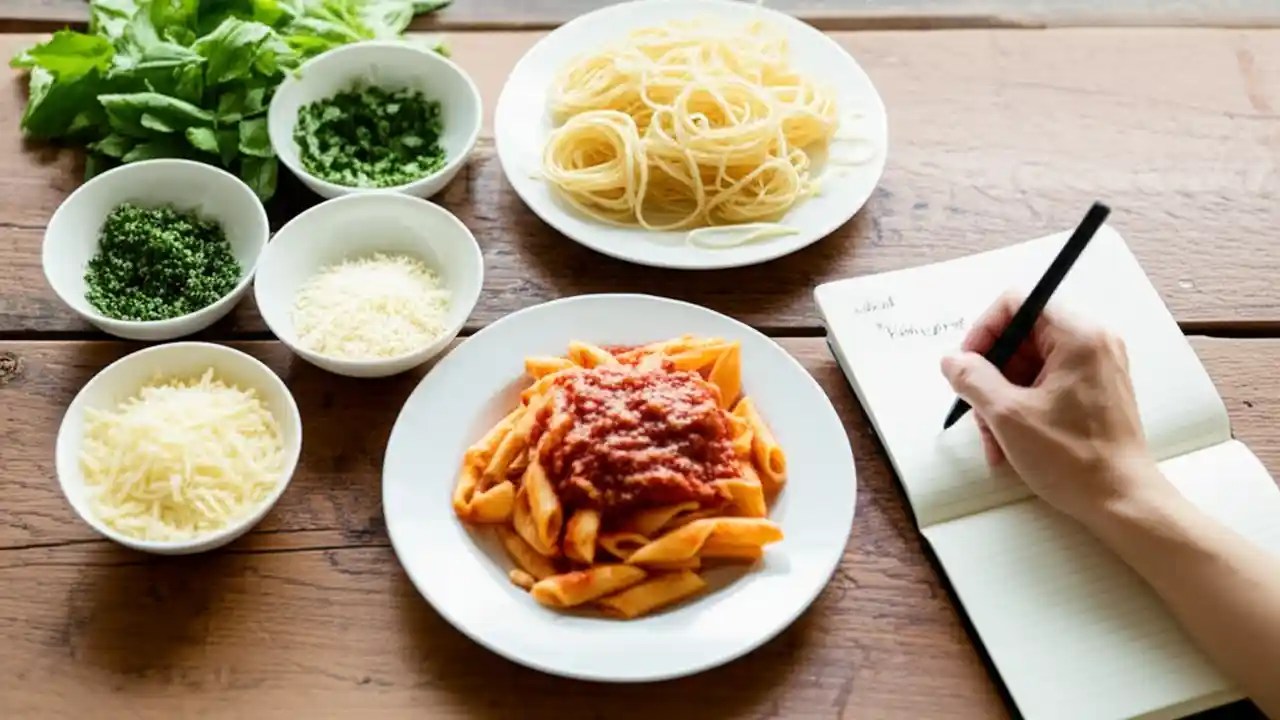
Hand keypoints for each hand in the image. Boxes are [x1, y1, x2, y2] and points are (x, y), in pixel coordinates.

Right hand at [939, 292, 1172, 524]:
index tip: (967, 364)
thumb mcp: (1007, 415)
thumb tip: (953, 361)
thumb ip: (973, 378)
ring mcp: (1096, 367)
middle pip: (1020, 336)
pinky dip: (1021, 406)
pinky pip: (1045, 384)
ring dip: (1001, 397)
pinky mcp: (1094, 391)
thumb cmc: (1075, 460)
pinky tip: (1009, 441)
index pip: (1017, 303)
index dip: (984, 331)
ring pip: (1029, 365)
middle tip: (976, 408)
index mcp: (1078, 336)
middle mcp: (1092, 343)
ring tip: (992, 437)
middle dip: (990, 373)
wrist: (1122, 502)